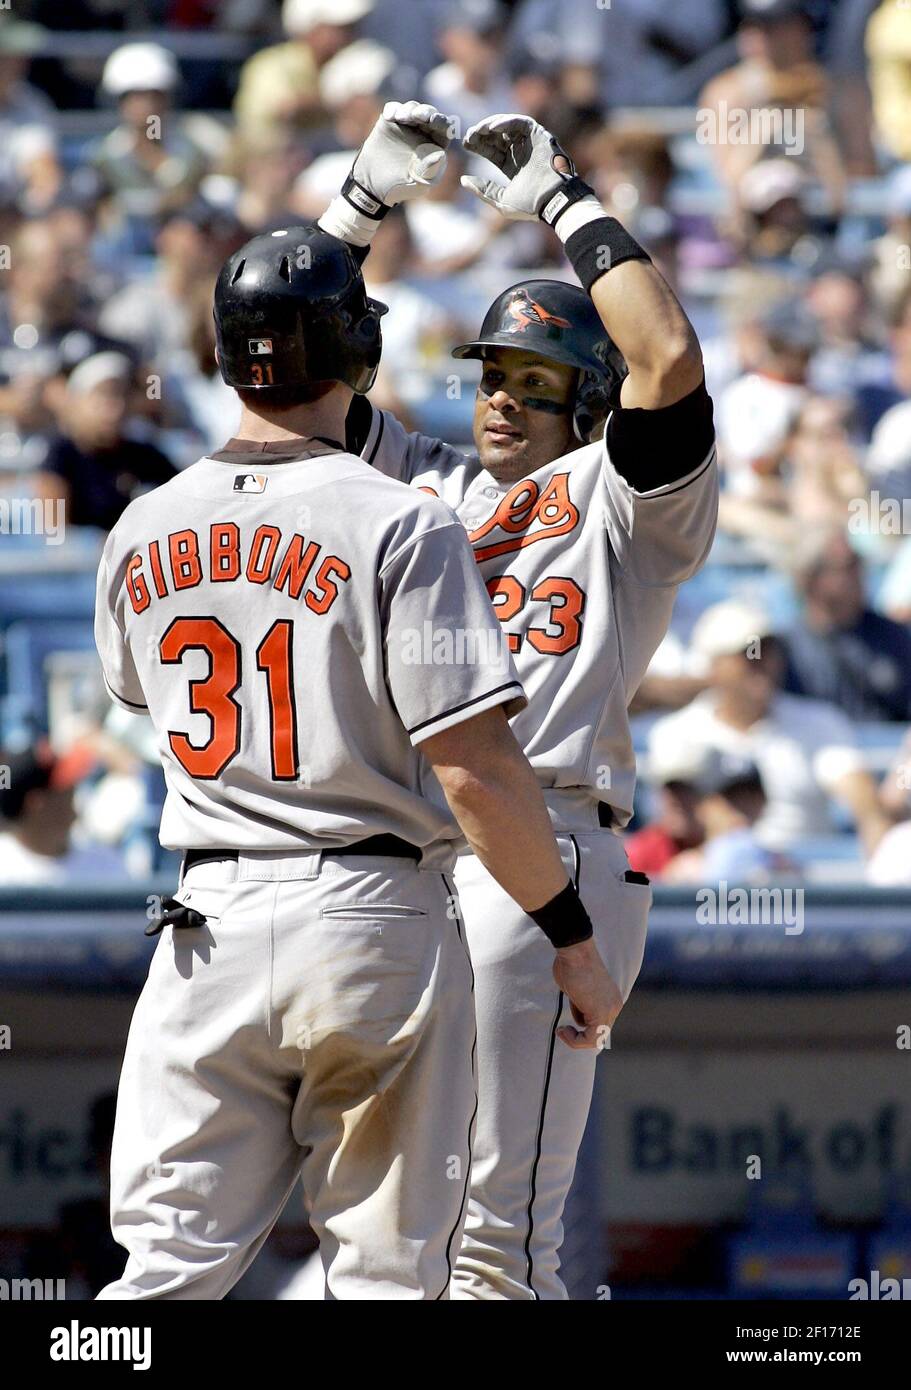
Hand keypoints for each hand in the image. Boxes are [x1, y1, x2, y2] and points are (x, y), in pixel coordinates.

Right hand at [352, 100, 452, 206]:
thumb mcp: (418, 182)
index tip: (434, 120)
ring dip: (409, 110)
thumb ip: (430, 169)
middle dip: (425, 111)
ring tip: (401, 118)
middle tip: (418, 115)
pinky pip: (393, 109)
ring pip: (412, 108)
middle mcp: (423, 132)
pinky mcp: (389, 122)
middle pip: (429, 114)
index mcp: (436, 146)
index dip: (442, 123)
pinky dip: (392, 109)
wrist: (374, 186)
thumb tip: (441, 154)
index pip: (444, 130)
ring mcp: (406, 126)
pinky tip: (389, 117)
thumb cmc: (402, 187)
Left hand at [461, 113, 576, 220]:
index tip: (465, 143)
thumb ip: (483, 190)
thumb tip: (463, 180)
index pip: (491, 150)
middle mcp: (520, 152)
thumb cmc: (530, 205)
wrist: (553, 201)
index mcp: (511, 166)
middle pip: (497, 137)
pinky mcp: (539, 135)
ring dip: (491, 125)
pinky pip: (521, 122)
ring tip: (478, 130)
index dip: (478, 145)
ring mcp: (529, 143)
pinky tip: (493, 128)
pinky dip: (506, 122)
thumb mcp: (500, 200)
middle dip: (481, 134)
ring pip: (507, 126)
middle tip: (469, 136)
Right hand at [552, 938, 623, 1049]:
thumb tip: (577, 1015)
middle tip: (562, 1030)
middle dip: (578, 1036)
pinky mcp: (602, 1013)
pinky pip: (591, 1039)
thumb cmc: (571, 964)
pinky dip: (575, 1040)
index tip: (565, 1025)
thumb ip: (580, 1005)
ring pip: (596, 1039)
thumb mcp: (575, 991)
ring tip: (562, 1030)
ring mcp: (610, 1010)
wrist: (575, 951)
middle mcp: (614, 1006)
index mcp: (610, 999)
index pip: (599, 1025)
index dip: (581, 1029)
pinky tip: (563, 1030)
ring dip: (576, 1040)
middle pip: (599, 1033)